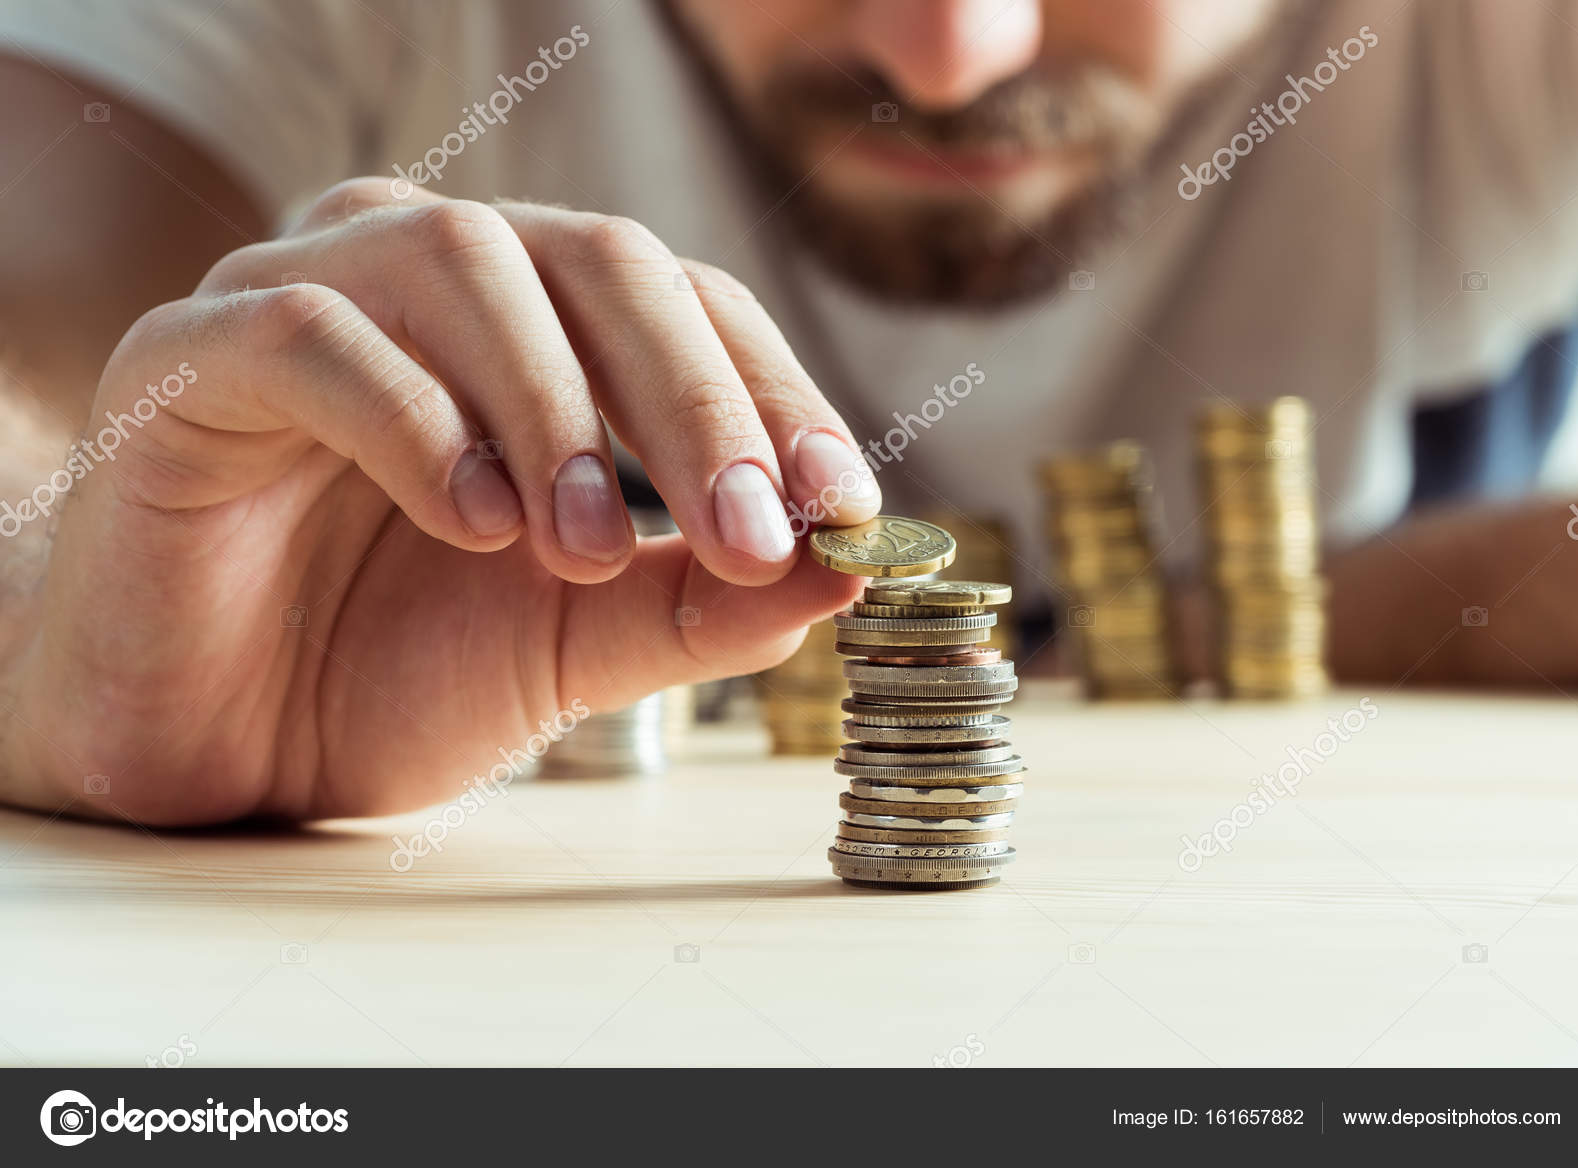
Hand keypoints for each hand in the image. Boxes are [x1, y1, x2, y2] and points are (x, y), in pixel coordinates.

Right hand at [3, 178, 879, 824]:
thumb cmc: (390, 668)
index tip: (841, 506)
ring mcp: (306, 297)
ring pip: (461, 260)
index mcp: (537, 329)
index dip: (772, 394)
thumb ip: (698, 602)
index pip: (685, 307)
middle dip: (690, 397)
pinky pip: (307, 330)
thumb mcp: (579, 641)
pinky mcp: (188, 354)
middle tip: (744, 528)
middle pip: (597, 260)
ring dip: (554, 404)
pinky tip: (469, 517)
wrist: (212, 743)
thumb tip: (842, 572)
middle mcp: (431, 283)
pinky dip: (410, 414)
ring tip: (583, 543)